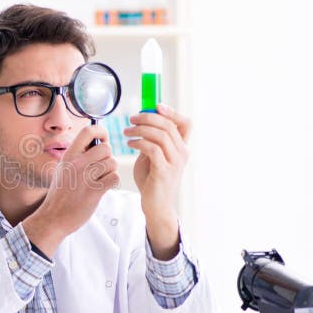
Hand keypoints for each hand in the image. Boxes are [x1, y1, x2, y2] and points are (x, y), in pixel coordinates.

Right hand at [22, 124, 118, 257]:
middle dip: (108, 157)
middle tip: (101, 168)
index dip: (101, 131)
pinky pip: (114, 178)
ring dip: (110, 171)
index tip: (103, 139)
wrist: (53, 217)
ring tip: (100, 179)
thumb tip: (96, 143)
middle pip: (106, 148)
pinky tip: (103, 187)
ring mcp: (85, 177)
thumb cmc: (60, 193)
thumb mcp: (63, 169)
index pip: (88, 131)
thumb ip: (77, 156)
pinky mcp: (94, 192)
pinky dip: (112, 182)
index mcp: (68, 156)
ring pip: (112, 163)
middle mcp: (77, 164)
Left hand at [123, 103, 190, 258]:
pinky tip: (130, 144)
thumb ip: (151, 141)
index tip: (154, 106)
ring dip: (140, 130)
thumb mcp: (152, 156)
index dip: (172, 112)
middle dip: (147, 118)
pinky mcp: (164, 171)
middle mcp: (182, 153)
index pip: (186, 123)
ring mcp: (175, 163)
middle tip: (131, 119)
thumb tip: (142, 121)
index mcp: (181, 148)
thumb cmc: (152, 180)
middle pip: (168, 125)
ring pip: (160, 135)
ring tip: (126, 132)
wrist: (155, 206)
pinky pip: (152, 149)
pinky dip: (139, 142)